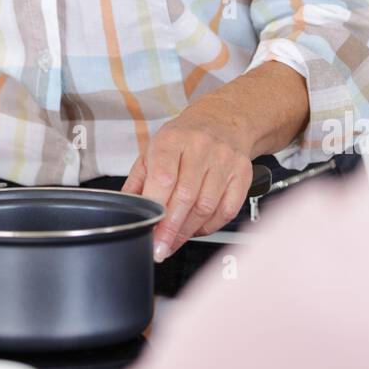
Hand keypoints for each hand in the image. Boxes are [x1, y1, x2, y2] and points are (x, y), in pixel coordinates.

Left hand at [123, 97, 252, 259]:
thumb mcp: (154, 150)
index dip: (156, 211)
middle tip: (161, 248)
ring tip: (175, 239)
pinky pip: (227, 210)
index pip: (163, 178)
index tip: (150, 233)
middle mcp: (200, 147)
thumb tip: (127, 209)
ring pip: (206, 207)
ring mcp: (224, 160)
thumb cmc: (184, 138)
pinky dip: (210, 226)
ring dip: (188, 231)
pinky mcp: (242, 174)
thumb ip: (138, 181)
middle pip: (186, 197)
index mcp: (172, 140)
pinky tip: (197, 227)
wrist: (223, 120)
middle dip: (171, 229)